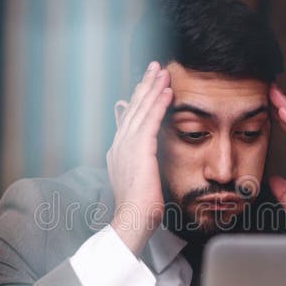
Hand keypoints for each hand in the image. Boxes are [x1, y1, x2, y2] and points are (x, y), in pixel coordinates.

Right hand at [107, 62, 172, 254]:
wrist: (132, 219)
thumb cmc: (140, 206)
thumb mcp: (139, 177)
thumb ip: (141, 160)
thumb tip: (148, 151)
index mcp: (119, 150)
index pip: (130, 117)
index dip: (140, 98)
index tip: (149, 83)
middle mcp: (120, 144)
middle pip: (133, 108)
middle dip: (145, 85)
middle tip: (154, 66)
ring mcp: (127, 146)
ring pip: (141, 110)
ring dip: (152, 88)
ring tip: (162, 71)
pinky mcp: (139, 150)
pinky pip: (150, 120)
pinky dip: (158, 104)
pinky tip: (167, 91)